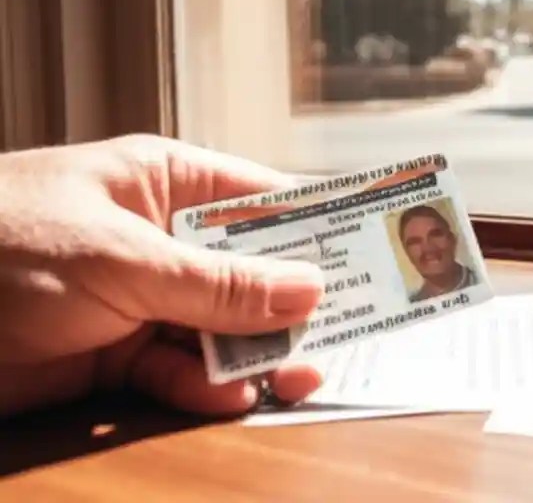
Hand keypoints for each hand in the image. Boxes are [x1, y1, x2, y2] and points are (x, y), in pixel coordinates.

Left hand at [0, 135, 323, 417]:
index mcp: (165, 185)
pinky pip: (177, 372)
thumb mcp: (122, 259)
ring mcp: (139, 299)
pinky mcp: (113, 356)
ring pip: (221, 330)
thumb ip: (218, 284)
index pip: (260, 203)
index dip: (315, 230)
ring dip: (255, 355)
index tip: (369, 260)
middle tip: (338, 334)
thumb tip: (308, 290)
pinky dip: (205, 387)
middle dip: (290, 305)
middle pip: (250, 274)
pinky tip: (231, 396)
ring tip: (296, 377)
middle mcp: (160, 240)